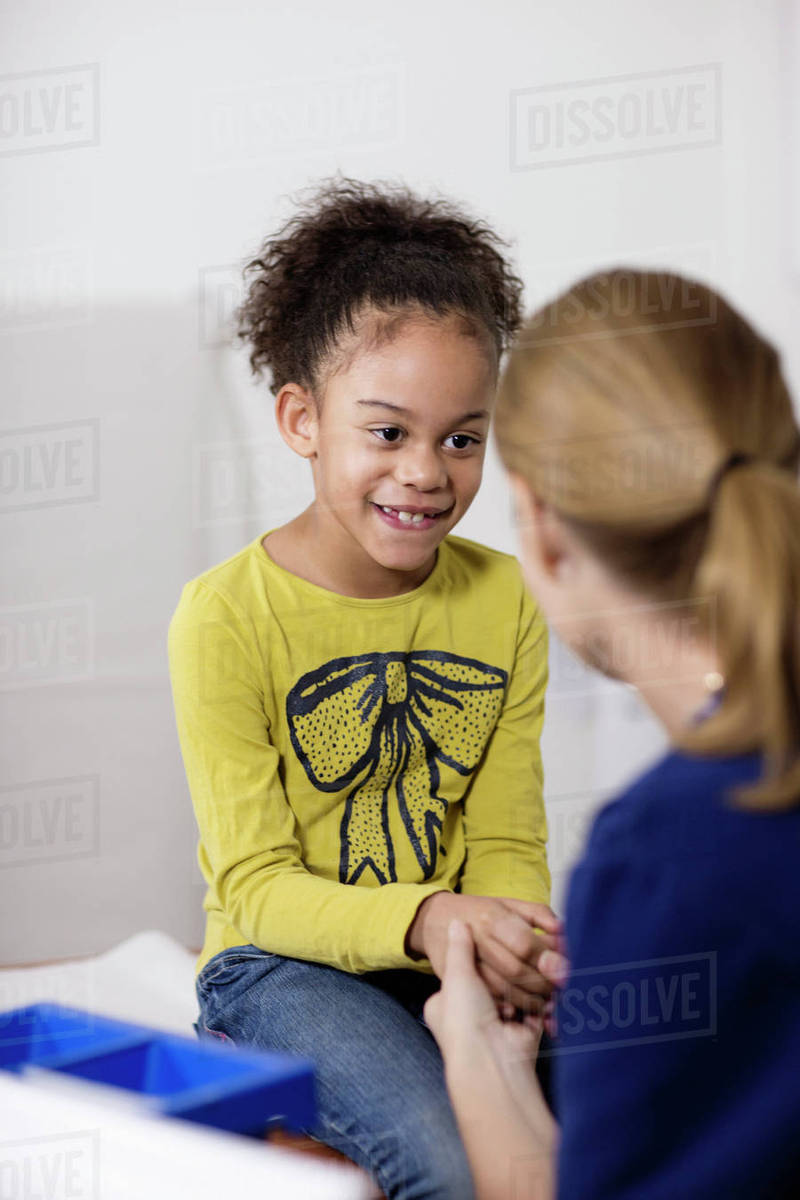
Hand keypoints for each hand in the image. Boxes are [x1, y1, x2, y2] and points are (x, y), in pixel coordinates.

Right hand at [407, 892, 566, 1014]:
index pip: (524, 943)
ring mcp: (465, 961)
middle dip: (542, 985)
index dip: (547, 961)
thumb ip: (540, 914)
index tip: (565, 972)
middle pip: (516, 970)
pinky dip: (510, 1007)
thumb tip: (564, 932)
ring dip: (530, 1000)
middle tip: (560, 991)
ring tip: (547, 1002)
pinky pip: (488, 999)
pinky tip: (525, 1007)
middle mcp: (478, 938)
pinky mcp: (455, 980)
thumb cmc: (479, 912)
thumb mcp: (509, 903)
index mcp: (493, 916)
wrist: (434, 920)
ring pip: (503, 989)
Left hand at [424, 921, 557, 1198]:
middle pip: (495, 983)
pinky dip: (543, 1000)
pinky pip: (536, 1011)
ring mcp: (499, 1027)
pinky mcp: (524, 1034)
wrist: (490, 1061)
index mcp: (449, 1004)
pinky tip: (549, 984)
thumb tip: (457, 923)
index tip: (495, 940)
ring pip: (517, 995)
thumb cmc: (465, 1019)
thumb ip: (460, 947)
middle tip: (520, 950)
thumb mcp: (456, 974)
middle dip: (510, 970)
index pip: (466, 973)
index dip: (482, 956)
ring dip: (529, 983)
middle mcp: (473, 1017)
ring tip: (541, 964)